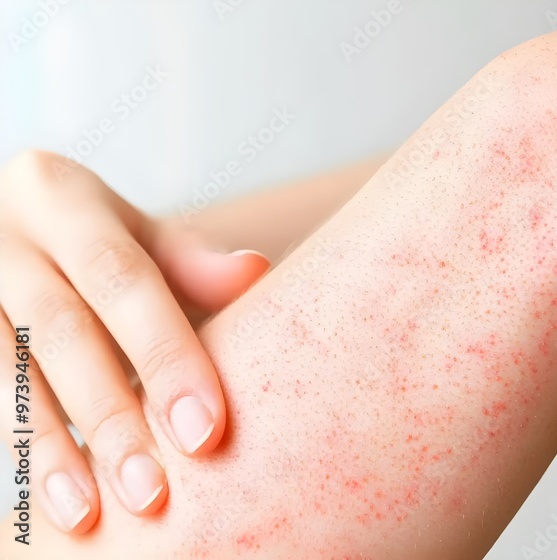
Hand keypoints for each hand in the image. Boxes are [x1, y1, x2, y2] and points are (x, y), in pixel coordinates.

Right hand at [0, 150, 268, 531]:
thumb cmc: (96, 244)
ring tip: (90, 514)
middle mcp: (1, 233)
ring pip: (4, 373)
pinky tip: (52, 497)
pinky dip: (22, 449)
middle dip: (109, 416)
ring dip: (50, 449)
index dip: (164, 355)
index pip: (122, 278)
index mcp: (60, 195)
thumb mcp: (139, 236)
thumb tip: (256, 272)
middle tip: (154, 492)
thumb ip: (189, 262)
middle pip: (59, 331)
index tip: (206, 431)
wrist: (12, 231)